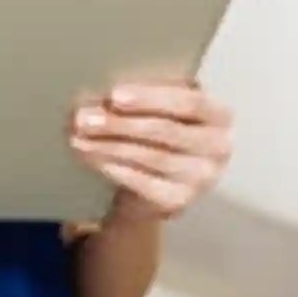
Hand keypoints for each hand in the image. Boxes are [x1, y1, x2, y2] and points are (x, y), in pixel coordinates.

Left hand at [70, 80, 233, 223]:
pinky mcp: (178, 201)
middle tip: (85, 117)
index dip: (151, 98)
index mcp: (218, 116)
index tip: (115, 95)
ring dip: (108, 144)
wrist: (159, 185)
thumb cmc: (159, 136)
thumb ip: (144, 99)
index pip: (189, 102)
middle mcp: (218, 148)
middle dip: (120, 122)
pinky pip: (139, 181)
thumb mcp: (161, 111)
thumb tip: (101, 97)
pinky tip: (90, 155)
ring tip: (79, 135)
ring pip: (149, 156)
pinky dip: (111, 166)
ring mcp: (200, 178)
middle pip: (165, 131)